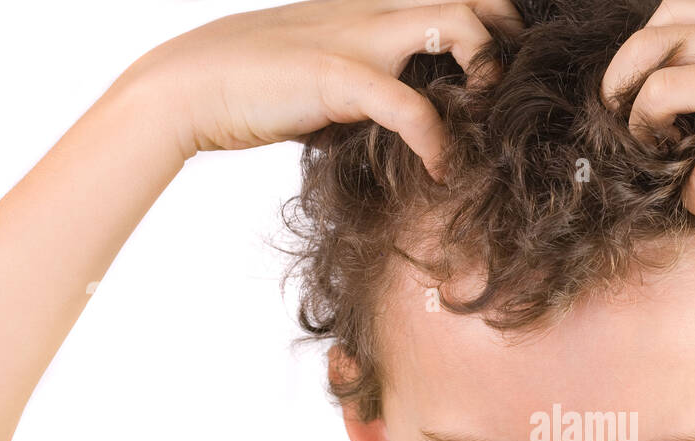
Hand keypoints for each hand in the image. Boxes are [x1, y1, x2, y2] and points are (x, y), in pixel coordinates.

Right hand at [120, 0, 524, 174]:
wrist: (183, 89)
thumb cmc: (248, 91)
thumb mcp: (321, 81)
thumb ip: (364, 90)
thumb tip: (397, 127)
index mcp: (367, 10)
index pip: (448, 0)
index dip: (488, 31)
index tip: (497, 84)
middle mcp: (370, 11)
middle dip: (508, 40)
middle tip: (510, 97)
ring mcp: (357, 37)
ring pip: (456, 24)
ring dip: (488, 74)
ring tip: (487, 127)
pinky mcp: (338, 75)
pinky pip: (410, 104)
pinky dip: (436, 140)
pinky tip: (440, 170)